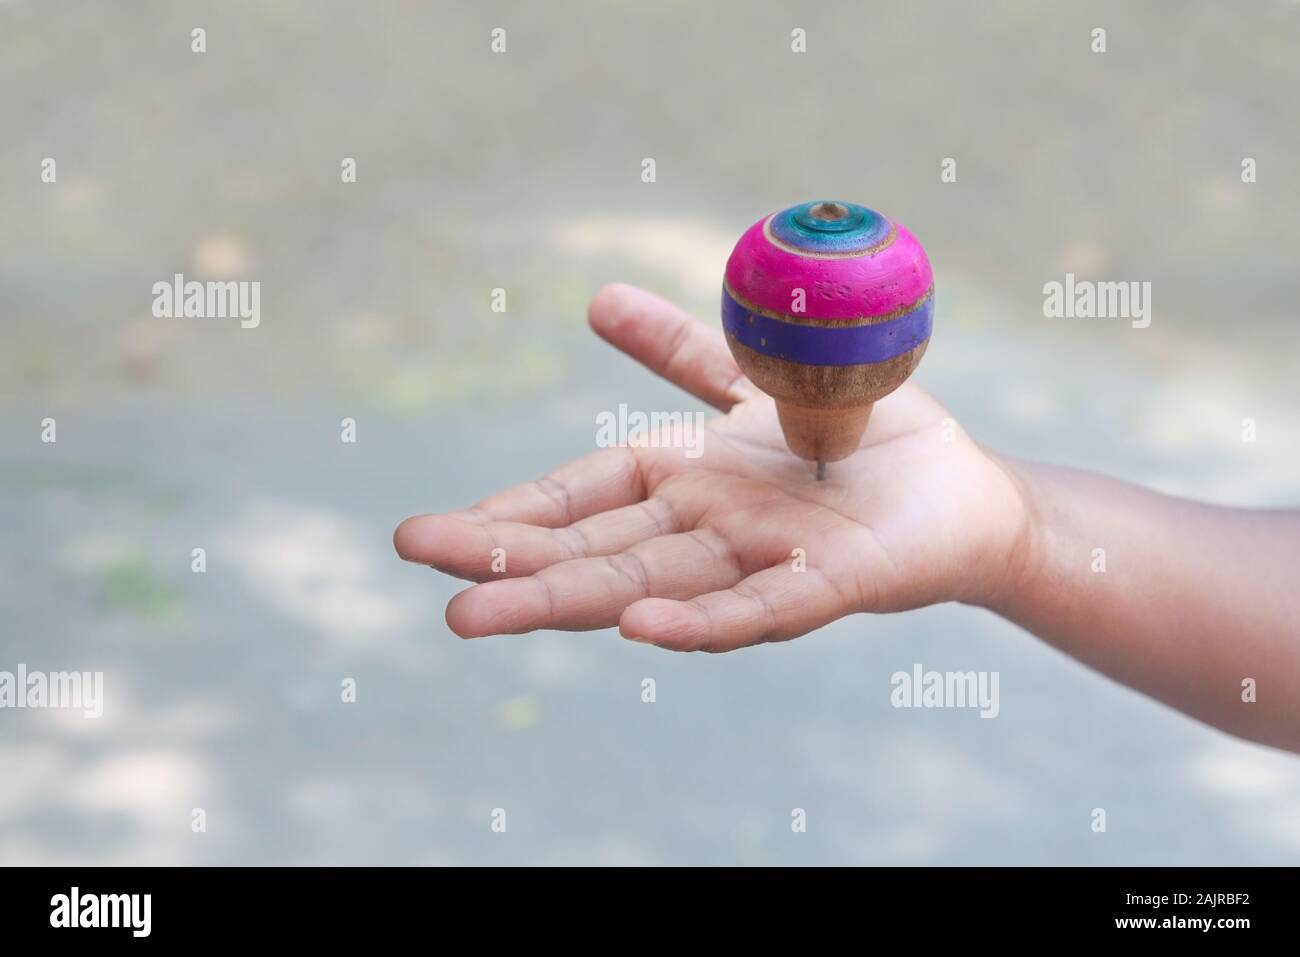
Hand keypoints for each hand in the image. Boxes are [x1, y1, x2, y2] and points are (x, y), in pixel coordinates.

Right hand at [394, 284, 1031, 650]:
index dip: (511, 514)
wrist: (960, 488)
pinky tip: (639, 631)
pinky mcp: (832, 581)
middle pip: (593, 551)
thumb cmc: (857, 441)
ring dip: (566, 599)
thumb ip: (683, 354)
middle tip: (414, 560)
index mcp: (683, 483)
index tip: (431, 533)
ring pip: (650, 586)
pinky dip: (703, 622)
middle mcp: (706, 531)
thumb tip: (595, 301)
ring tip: (476, 612)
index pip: (580, 501)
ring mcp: (762, 559)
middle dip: (504, 559)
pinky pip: (762, 605)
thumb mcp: (757, 383)